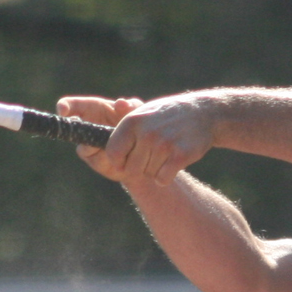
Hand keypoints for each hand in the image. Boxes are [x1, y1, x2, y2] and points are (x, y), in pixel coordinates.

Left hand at [56, 93, 214, 185]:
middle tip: (152, 155)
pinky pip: (163, 178)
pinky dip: (166, 176)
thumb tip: (89, 148)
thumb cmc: (165, 116)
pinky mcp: (179, 155)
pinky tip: (173, 162)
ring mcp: (163, 144)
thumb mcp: (141, 115)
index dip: (119, 162)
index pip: (113, 153)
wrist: (202, 113)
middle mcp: (146, 132)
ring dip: (156, 170)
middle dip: (141, 167)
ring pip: (149, 174)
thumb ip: (122, 132)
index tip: (126, 162)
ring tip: (166, 152)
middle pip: (132, 168)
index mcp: (132, 121)